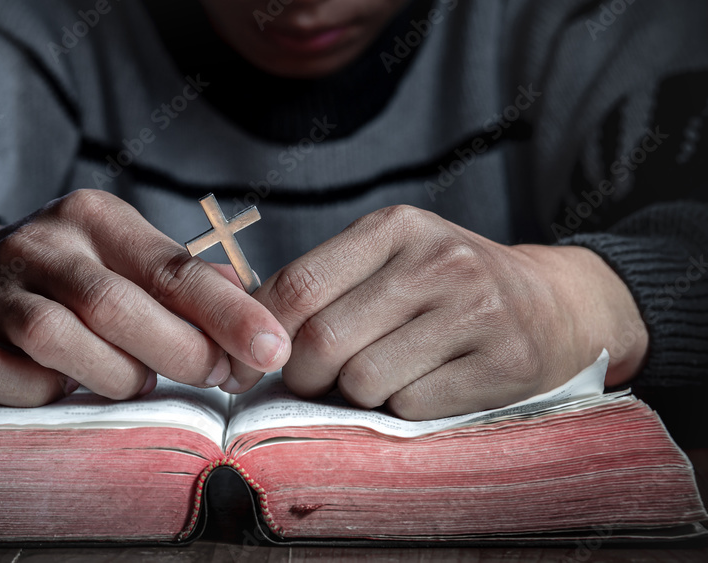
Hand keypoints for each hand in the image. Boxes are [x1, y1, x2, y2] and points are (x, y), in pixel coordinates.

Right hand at [0, 190, 289, 405]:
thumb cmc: (67, 274)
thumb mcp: (124, 255)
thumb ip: (184, 280)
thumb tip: (252, 303)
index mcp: (94, 218)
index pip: (170, 266)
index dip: (226, 312)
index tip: (270, 349)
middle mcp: (42, 245)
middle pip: (117, 305)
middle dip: (178, 351)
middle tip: (214, 376)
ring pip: (60, 339)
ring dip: (111, 375)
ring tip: (133, 381)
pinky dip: (36, 392)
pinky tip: (58, 389)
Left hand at [231, 205, 647, 419]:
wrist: (555, 305)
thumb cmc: (447, 288)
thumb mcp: (390, 259)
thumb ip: (323, 283)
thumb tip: (243, 330)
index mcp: (395, 227)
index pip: (298, 286)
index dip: (261, 335)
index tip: (251, 363)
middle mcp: (437, 260)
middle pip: (324, 341)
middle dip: (304, 377)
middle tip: (315, 382)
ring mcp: (476, 310)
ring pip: (363, 381)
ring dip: (355, 396)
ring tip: (377, 379)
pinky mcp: (504, 361)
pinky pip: (411, 406)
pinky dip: (400, 410)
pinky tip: (422, 387)